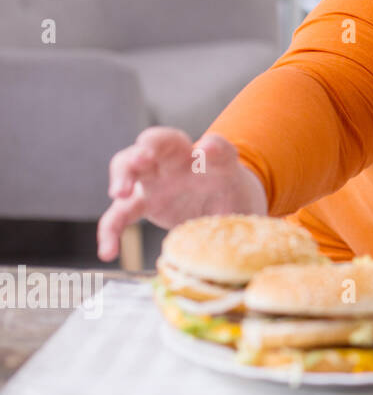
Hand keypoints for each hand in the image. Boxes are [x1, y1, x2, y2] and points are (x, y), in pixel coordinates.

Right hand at [97, 127, 267, 262]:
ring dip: (122, 175)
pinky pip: (120, 213)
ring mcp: (157, 179)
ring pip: (129, 166)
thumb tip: (216, 171)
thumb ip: (234, 188)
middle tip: (143, 159)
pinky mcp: (144, 203)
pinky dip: (110, 230)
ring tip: (119, 193)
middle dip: (148, 146)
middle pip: (156, 142)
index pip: (215, 146)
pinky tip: (109, 252)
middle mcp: (179, 162)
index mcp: (211, 159)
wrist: (224, 208)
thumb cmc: (233, 196)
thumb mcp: (241, 195)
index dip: (213, 147)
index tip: (208, 152)